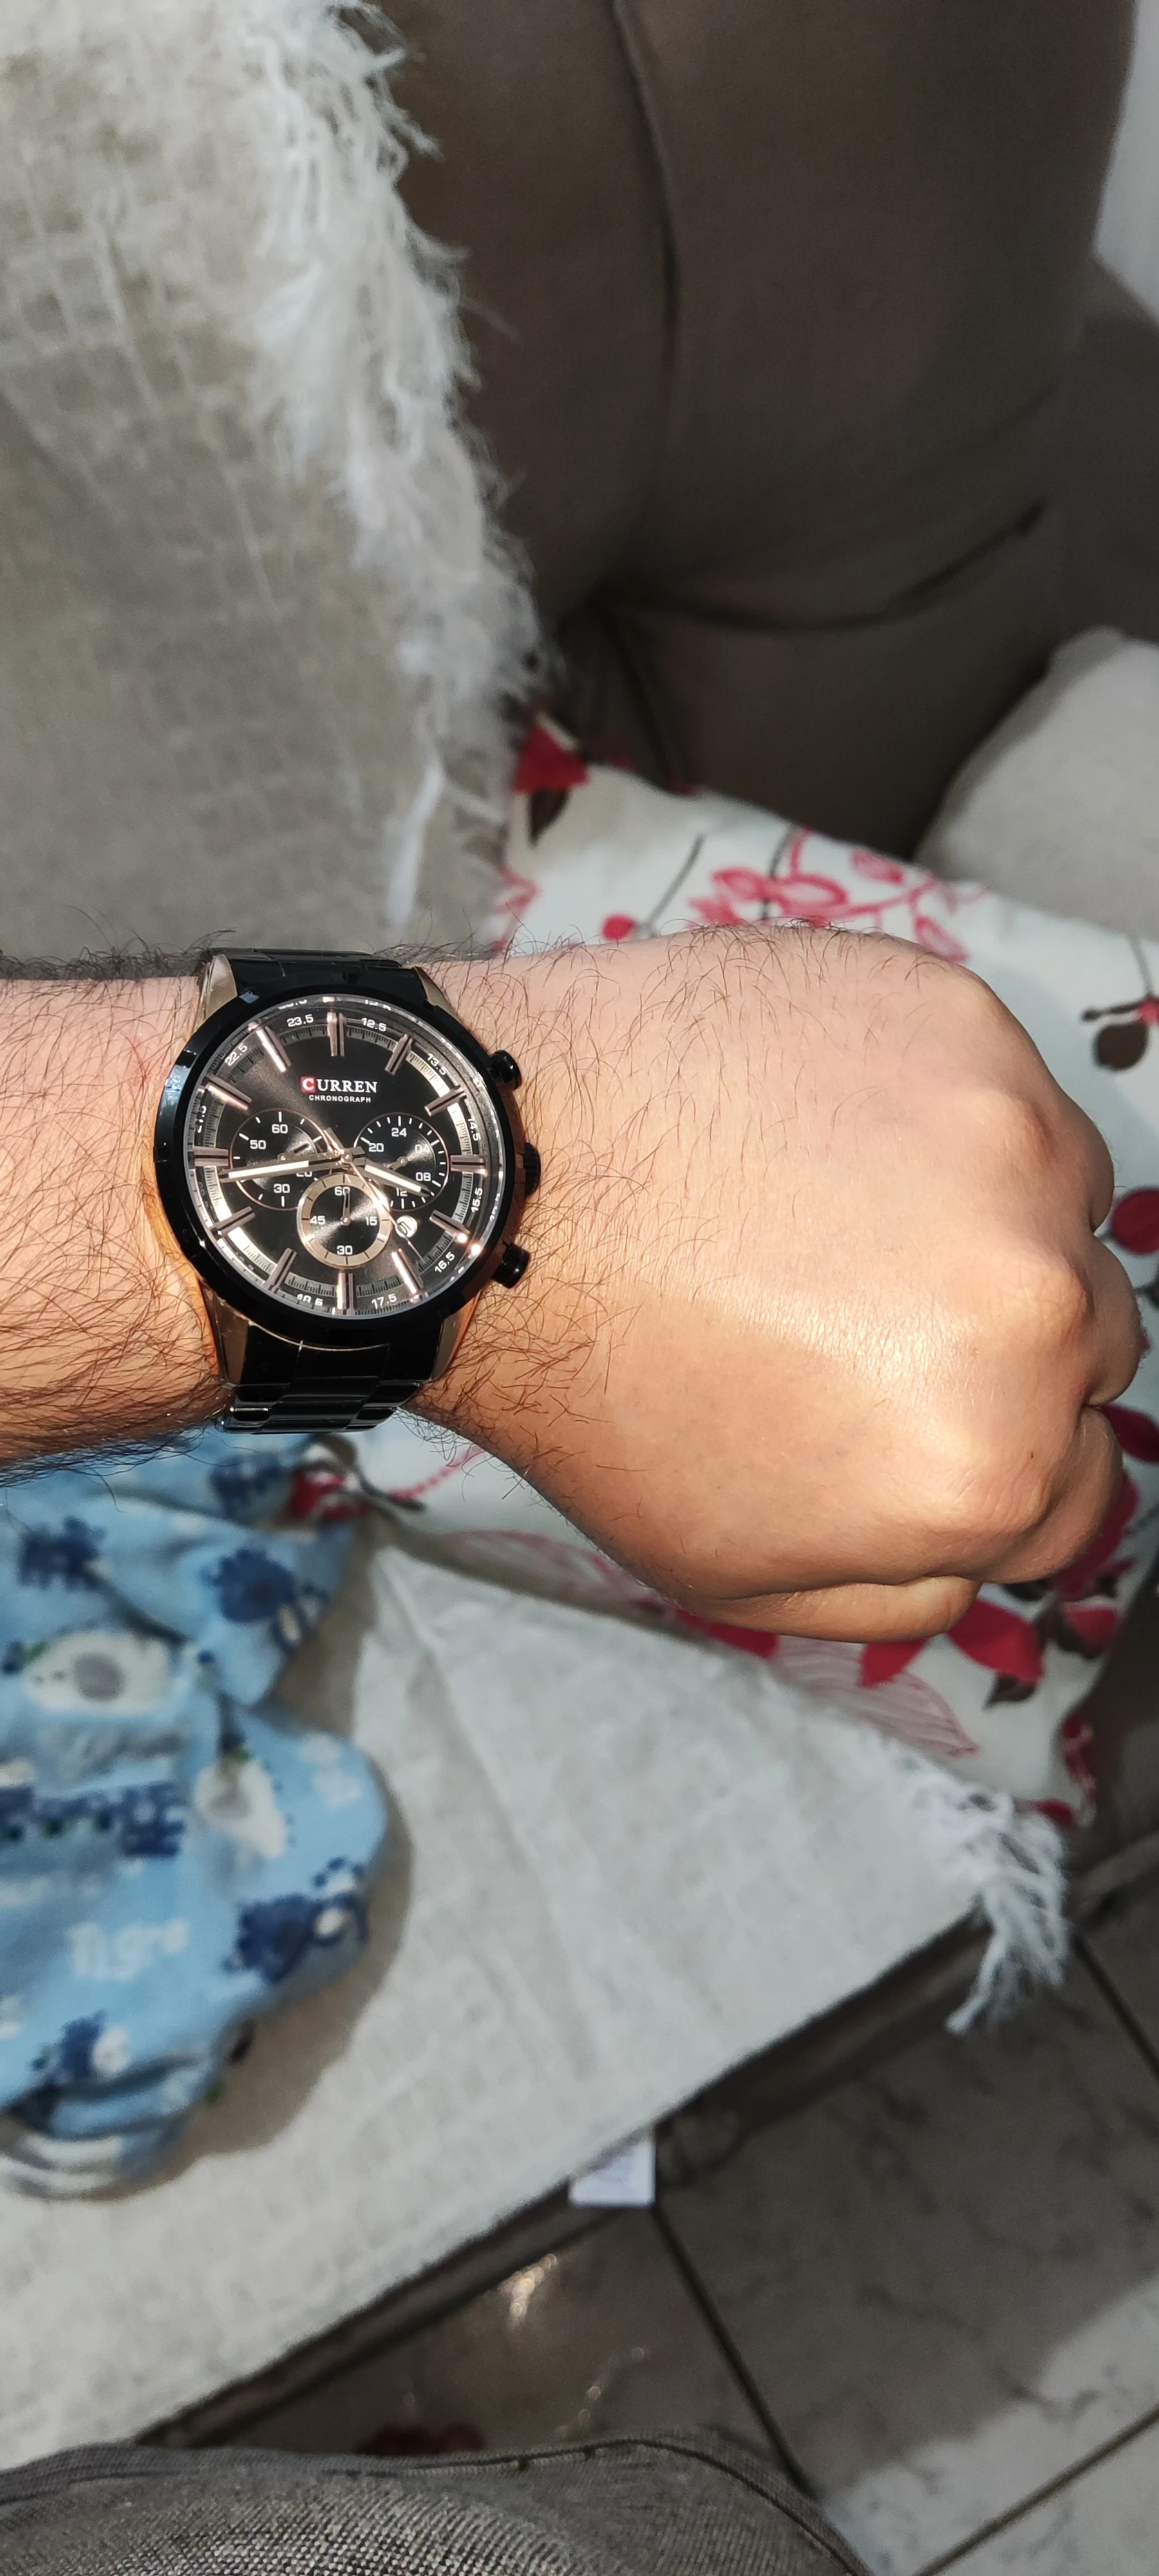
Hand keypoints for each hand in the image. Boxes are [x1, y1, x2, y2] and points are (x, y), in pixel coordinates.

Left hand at [424, 931, 1140, 1641]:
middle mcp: (1036, 1308)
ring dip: (985, 1222)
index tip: (917, 1415)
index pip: (1086, 1486)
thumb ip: (906, 1591)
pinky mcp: (960, 1023)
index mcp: (991, 1466)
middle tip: (859, 1317)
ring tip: (827, 1217)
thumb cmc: (593, 1385)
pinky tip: (815, 1133)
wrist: (487, 1192)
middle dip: (995, 1346)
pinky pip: (1004, 1088)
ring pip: (1061, 1207)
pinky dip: (935, 1113)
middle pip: (1090, 1344)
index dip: (994, 1460)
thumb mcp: (737, 1576)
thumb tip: (988, 1551)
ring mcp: (1007, 1146)